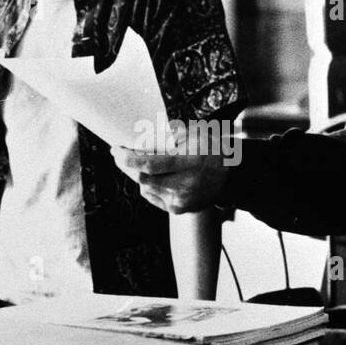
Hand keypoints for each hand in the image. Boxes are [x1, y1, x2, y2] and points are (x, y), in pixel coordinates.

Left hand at [112, 146, 228, 213]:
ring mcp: (181, 200)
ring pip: (145, 188)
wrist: (230, 177)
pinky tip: (154, 176)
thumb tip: (140, 141)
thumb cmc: (211, 150)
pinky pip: (152, 196)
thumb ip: (168, 137)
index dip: (128, 159)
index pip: (150, 165)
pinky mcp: (178, 209)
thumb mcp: (194, 135)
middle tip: (119, 155)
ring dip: (138, 175)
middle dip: (126, 167)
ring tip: (139, 164)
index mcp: (190, 163)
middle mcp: (185, 185)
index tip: (115, 150)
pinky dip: (148, 185)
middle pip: (143, 179)